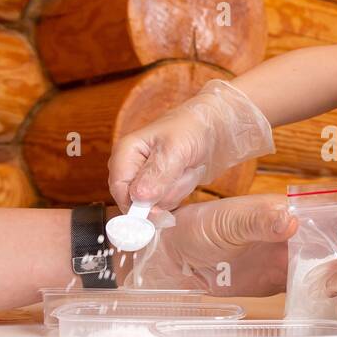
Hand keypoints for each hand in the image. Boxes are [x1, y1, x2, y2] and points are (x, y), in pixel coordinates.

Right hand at [108, 80, 274, 211]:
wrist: (217, 126)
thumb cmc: (194, 128)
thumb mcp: (176, 149)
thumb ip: (157, 175)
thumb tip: (138, 198)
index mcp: (126, 153)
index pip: (119, 189)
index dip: (135, 205)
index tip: (159, 210)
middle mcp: (132, 167)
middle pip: (136, 200)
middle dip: (163, 194)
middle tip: (182, 172)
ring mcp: (147, 177)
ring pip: (154, 203)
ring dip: (177, 190)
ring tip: (188, 168)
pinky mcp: (162, 185)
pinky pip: (167, 202)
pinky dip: (182, 192)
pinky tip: (189, 174)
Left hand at [124, 195, 336, 296]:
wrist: (172, 259)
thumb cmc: (197, 229)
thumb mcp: (229, 221)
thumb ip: (259, 220)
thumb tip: (291, 220)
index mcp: (283, 212)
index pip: (330, 213)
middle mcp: (290, 235)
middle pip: (335, 241)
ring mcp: (285, 260)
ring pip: (325, 266)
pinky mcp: (276, 283)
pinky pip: (307, 289)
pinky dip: (323, 295)